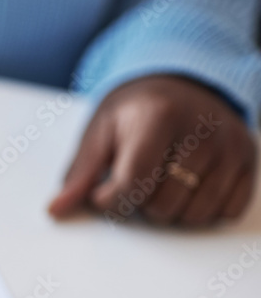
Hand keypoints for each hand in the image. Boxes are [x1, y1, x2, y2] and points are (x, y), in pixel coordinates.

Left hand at [49, 75, 256, 225]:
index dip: (112, 199)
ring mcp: (231, 146)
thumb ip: (80, 175)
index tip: (103, 192)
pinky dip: (202, 211)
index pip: (134, 181)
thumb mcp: (100, 133)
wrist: (181, 83)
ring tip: (161, 183)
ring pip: (194, 215)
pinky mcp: (249, 160)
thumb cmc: (135, 111)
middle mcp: (203, 130)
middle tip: (137, 180)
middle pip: (163, 205)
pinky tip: (188, 188)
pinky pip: (225, 212)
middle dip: (140, 204)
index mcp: (159, 117)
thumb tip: (55, 210)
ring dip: (170, 211)